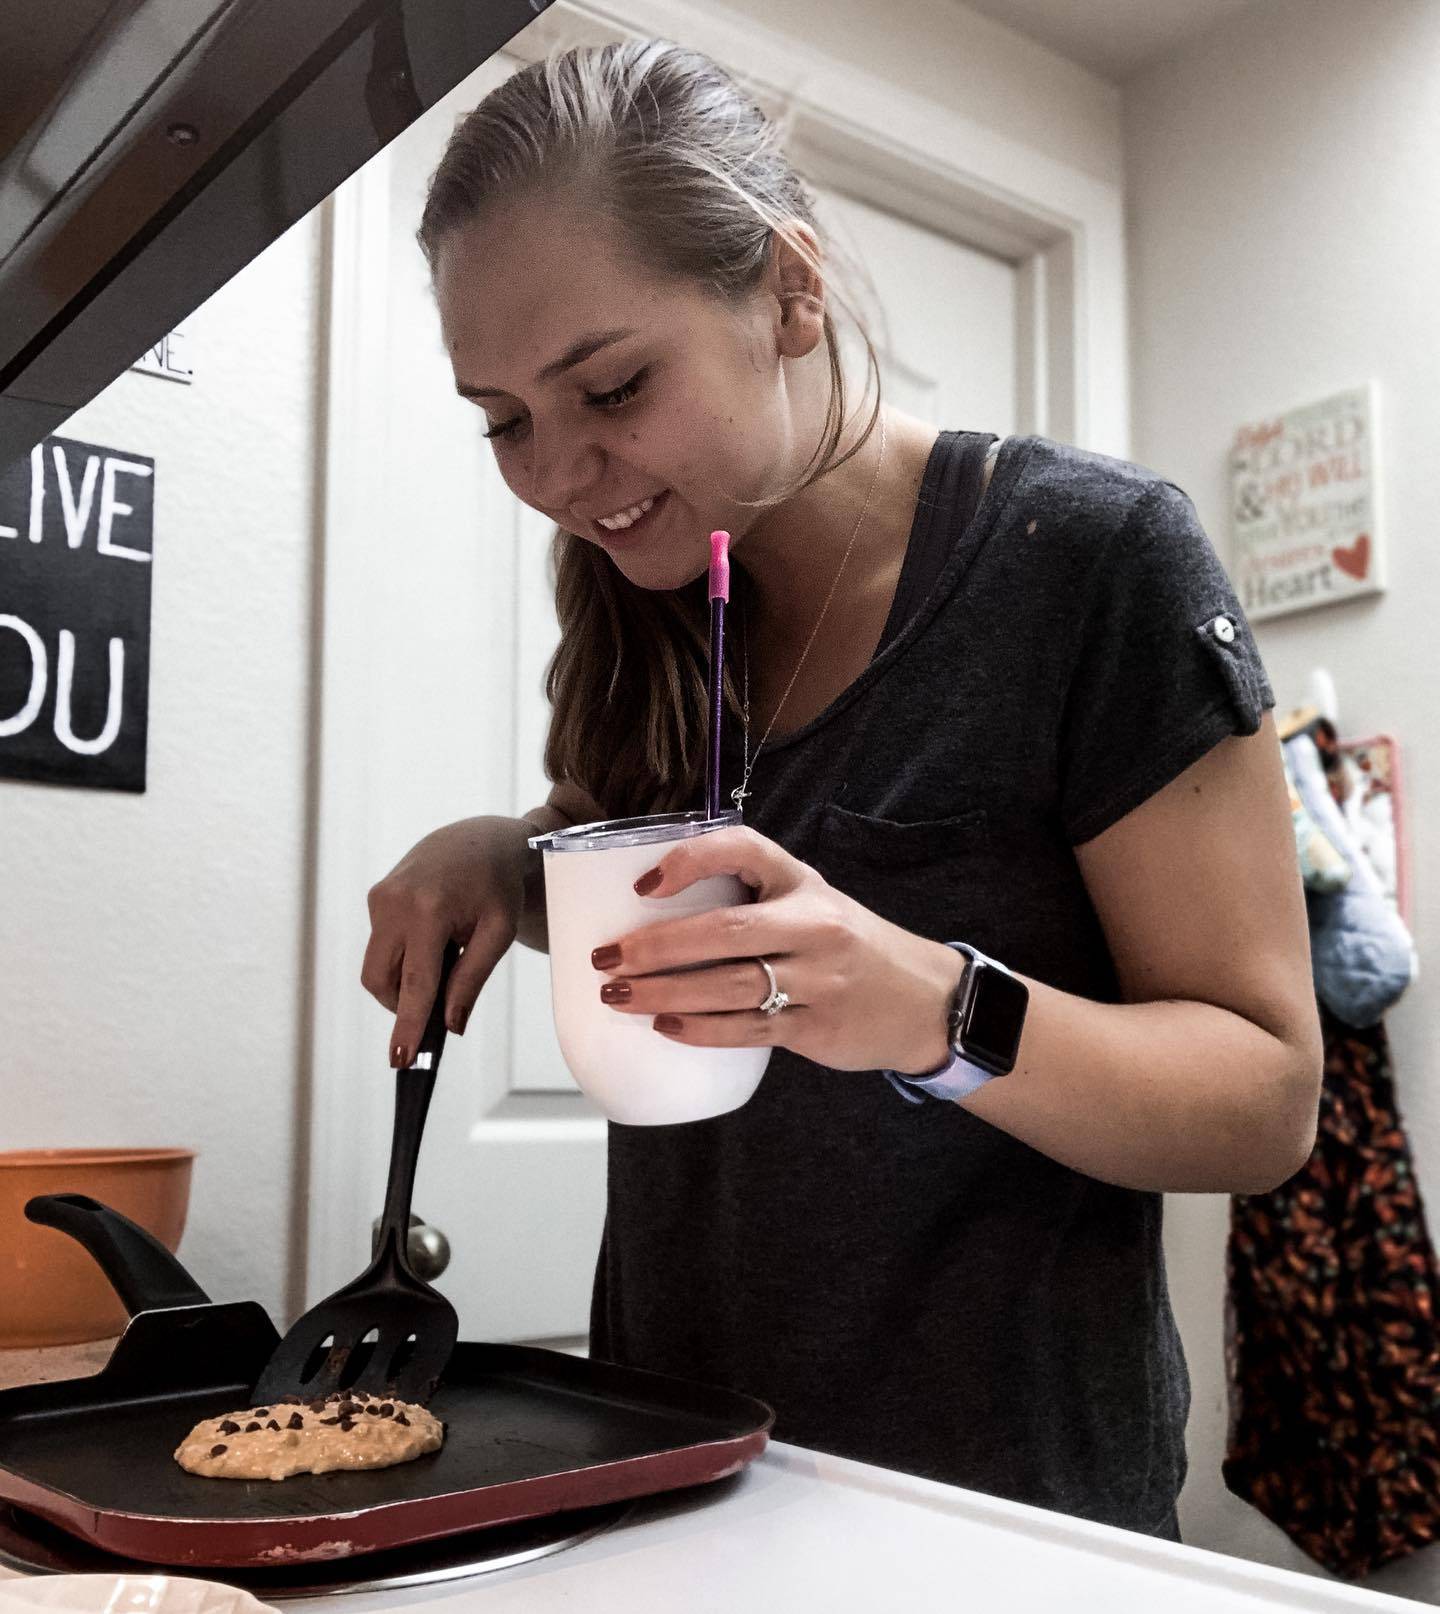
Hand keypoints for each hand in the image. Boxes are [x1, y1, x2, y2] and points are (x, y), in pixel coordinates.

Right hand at [361, 816, 530, 1064]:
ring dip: (402, 981)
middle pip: (381, 980)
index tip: (400, 1059)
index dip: (407, 1024)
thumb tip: (450, 1026)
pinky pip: (381, 945)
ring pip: (376, 966)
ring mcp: (380, 898)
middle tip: (434, 1009)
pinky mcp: (376, 897)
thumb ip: (472, 980)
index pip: (415, 982)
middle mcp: (395, 903)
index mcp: (429, 910)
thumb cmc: (497, 886)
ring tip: (444, 961)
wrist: (479, 839)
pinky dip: (402, 957)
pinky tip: (433, 941)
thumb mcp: (499, 933)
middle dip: (400, 1005)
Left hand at [592, 826, 964, 1074]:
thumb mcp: (811, 901)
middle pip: (724, 933)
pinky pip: (747, 1029)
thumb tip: (657, 905)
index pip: (743, 850)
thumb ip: (752, 897)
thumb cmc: (848, 944)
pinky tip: (666, 1025)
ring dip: (664, 992)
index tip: (644, 885)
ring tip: (618, 994)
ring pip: (728, 987)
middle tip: (606, 957)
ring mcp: (817, 981)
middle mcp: (813, 926)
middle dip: (656, 946)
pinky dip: (701, 1029)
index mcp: (802, 883)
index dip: (690, 860)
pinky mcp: (815, 1028)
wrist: (923, 999)